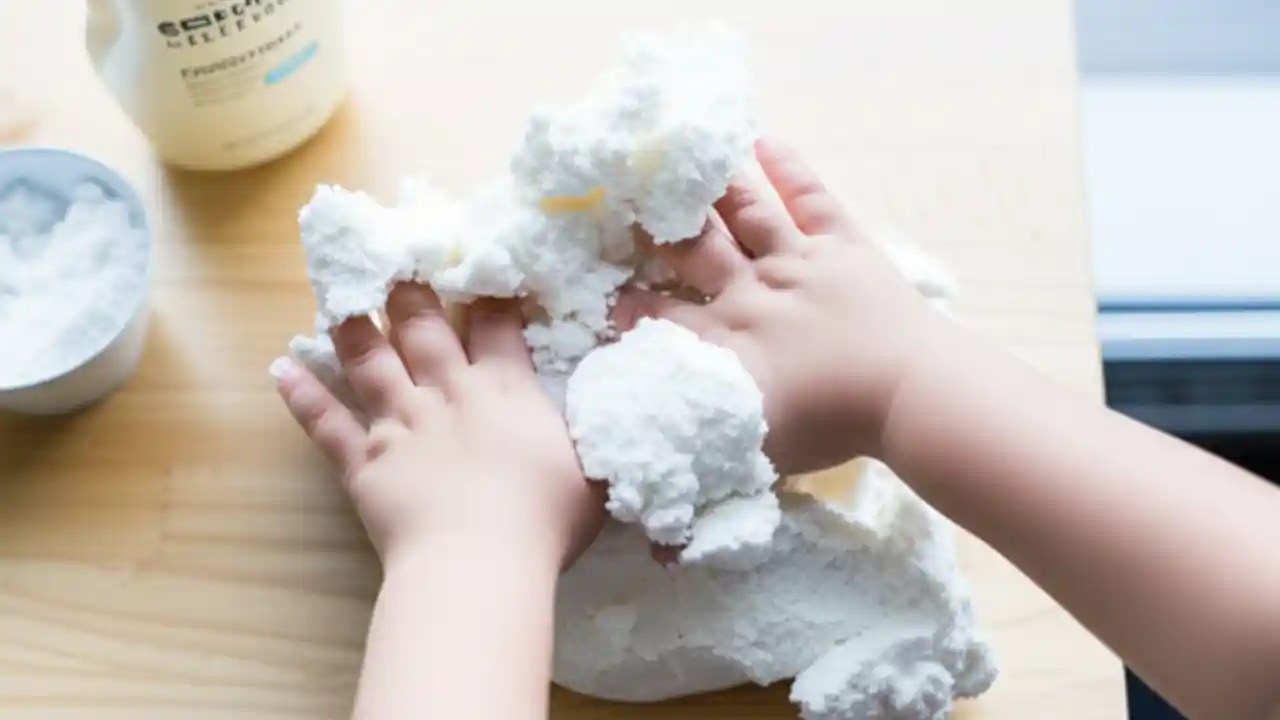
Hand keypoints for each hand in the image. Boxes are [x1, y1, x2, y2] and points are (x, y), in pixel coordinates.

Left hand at [275, 287, 604, 569]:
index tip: (478, 263)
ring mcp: (400, 424)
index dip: (489, 293)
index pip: (496, 326)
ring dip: (354, 328)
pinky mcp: (362, 460)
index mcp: (505, 390)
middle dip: (412, 294)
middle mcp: (447, 393)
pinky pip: (326, 423)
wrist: (480, 561)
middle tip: (396, 263)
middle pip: (425, 329)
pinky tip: (280, 370)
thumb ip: (593, 430)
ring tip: (337, 298)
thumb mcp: (593, 468)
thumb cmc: (545, 518)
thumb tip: (616, 406)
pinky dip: (302, 396)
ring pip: (371, 362)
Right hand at [616, 137, 941, 473]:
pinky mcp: (844, 247)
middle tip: (630, 202)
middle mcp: (751, 290)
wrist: (909, 395)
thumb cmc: (830, 425)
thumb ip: (694, 419)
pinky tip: (766, 142)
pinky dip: (789, 170)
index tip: (610, 296)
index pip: (663, 316)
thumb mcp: (746, 438)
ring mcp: (799, 262)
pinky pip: (811, 199)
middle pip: (694, 250)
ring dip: (716, 188)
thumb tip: (646, 413)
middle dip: (658, 229)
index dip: (632, 306)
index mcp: (726, 338)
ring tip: (688, 160)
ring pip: (747, 212)